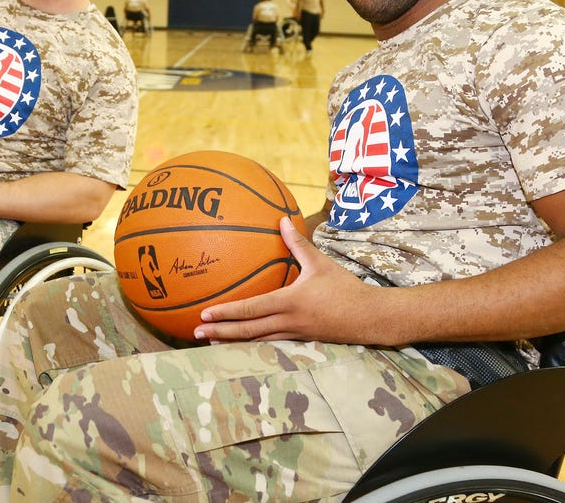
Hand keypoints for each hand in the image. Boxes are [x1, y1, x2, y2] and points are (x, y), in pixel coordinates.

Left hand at [193, 217, 372, 342]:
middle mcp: (287, 322)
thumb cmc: (344, 288)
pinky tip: (242, 342)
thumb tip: (282, 219)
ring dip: (233, 342)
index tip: (204, 314)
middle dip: (220, 332)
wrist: (369, 318)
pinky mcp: (300, 341)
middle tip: (195, 334)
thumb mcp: (320, 263)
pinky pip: (271, 343)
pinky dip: (253, 343)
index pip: (250, 309)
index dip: (226, 313)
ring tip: (212, 341)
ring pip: (256, 341)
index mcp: (289, 302)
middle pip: (247, 331)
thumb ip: (298, 243)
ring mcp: (293, 335)